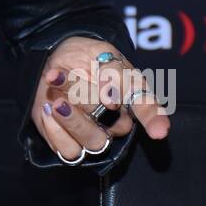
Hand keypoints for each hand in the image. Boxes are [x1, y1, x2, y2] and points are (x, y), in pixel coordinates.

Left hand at [29, 35, 170, 161]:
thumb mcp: (103, 54)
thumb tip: (113, 99)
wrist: (53, 59)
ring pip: (94, 142)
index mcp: (132, 97)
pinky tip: (47, 110)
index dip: (155, 120)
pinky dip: (55, 131)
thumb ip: (113, 73)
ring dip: (72, 120)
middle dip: (89, 101)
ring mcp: (95, 134)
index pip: (149, 109)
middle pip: (116, 125)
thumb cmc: (85, 58)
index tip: (158, 131)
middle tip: (70, 83)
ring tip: (56, 101)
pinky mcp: (70, 143)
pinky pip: (69, 151)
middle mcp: (116, 121)